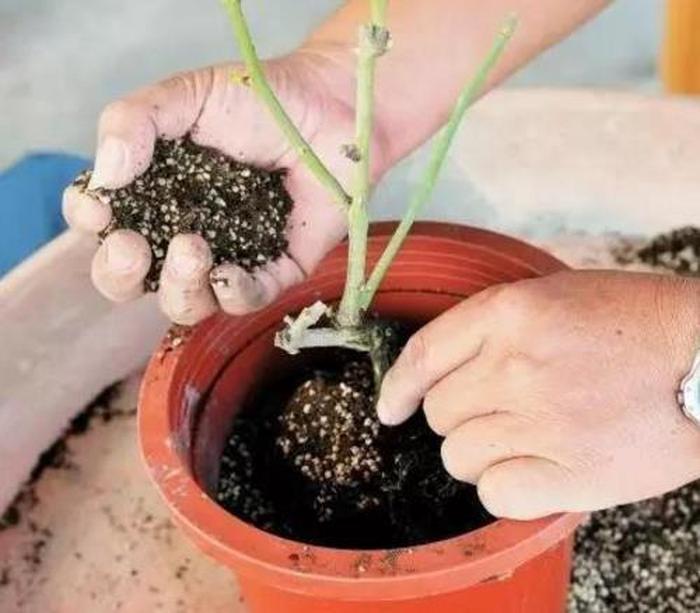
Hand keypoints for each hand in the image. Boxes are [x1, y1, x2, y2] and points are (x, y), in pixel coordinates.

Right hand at [63, 54, 386, 323]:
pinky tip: (229, 273)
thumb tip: (105, 176)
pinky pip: (246, 300)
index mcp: (153, 193)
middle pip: (130, 280)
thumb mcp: (186, 95)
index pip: (101, 222)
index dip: (90, 222)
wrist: (330, 106)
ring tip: (192, 248)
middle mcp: (183, 232)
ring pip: (185, 303)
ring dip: (178, 288)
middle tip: (133, 247)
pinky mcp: (275, 270)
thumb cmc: (258, 97)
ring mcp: (229, 256)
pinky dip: (233, 293)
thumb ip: (134, 122)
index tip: (99, 207)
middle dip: (120, 273)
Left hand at [377, 270, 699, 518]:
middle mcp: (515, 364)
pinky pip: (495, 494)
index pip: (423, 356)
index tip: (390, 408)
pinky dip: (506, 489)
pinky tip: (535, 471)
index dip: (398, 387)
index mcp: (510, 312)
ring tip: (524, 441)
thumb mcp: (558, 296)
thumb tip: (444, 368)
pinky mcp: (569, 472)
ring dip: (481, 454)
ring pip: (459, 456)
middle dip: (459, 418)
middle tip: (498, 415)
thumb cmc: (638, 323)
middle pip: (439, 413)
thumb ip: (496, 325)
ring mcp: (540, 420)